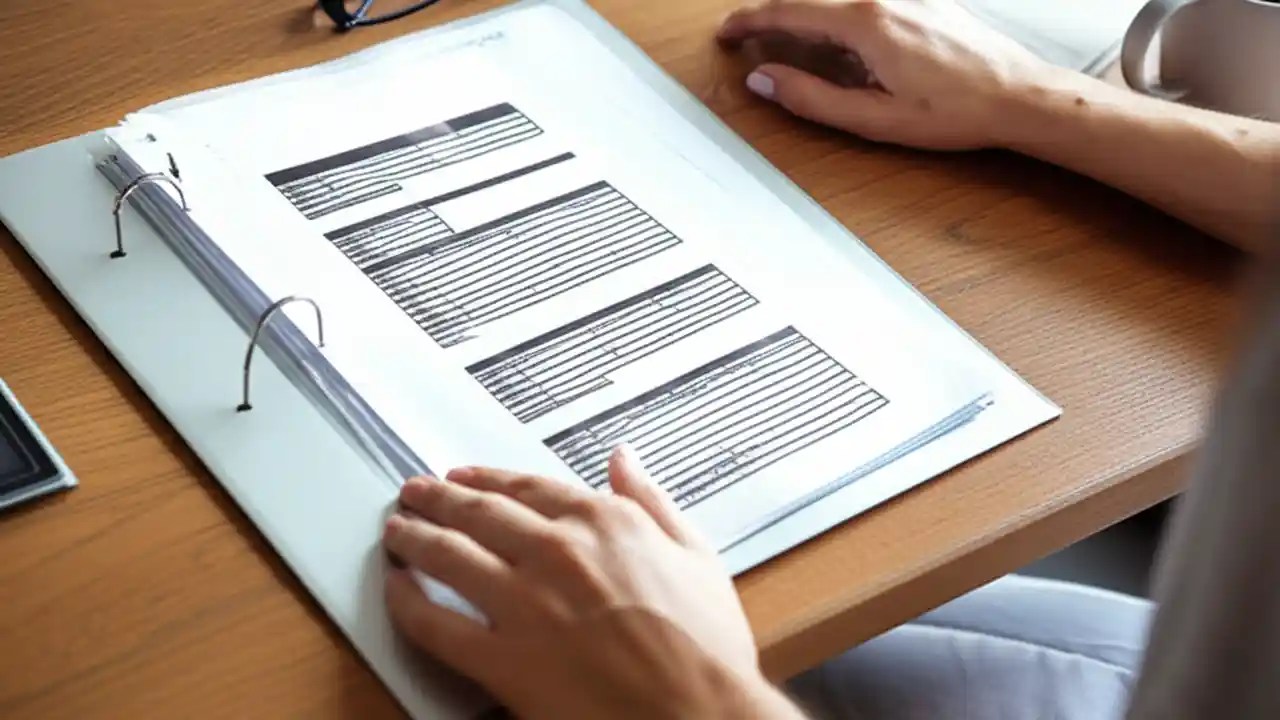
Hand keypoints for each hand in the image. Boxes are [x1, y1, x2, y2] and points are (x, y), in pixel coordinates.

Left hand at [382, 447, 803, 719]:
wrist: (699, 716)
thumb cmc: (707, 647)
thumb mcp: (697, 554)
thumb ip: (652, 500)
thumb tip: (623, 458)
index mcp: (603, 522)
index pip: (527, 487)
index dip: (488, 479)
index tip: (464, 476)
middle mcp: (556, 551)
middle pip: (478, 512)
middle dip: (438, 498)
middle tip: (413, 492)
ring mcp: (524, 603)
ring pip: (447, 555)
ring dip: (413, 536)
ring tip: (395, 530)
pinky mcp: (502, 658)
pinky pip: (435, 624)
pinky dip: (405, 602)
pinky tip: (394, 590)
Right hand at [718, 0, 1060, 149]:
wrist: (1019, 96)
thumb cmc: (957, 110)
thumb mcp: (874, 119)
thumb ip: (812, 98)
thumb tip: (765, 80)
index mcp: (865, 22)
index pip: (787, 11)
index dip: (748, 21)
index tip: (726, 32)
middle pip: (808, 0)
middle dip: (770, 17)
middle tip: (744, 37)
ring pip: (835, 1)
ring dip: (804, 19)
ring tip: (785, 44)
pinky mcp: (922, 2)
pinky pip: (863, 4)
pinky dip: (836, 19)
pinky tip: (838, 45)